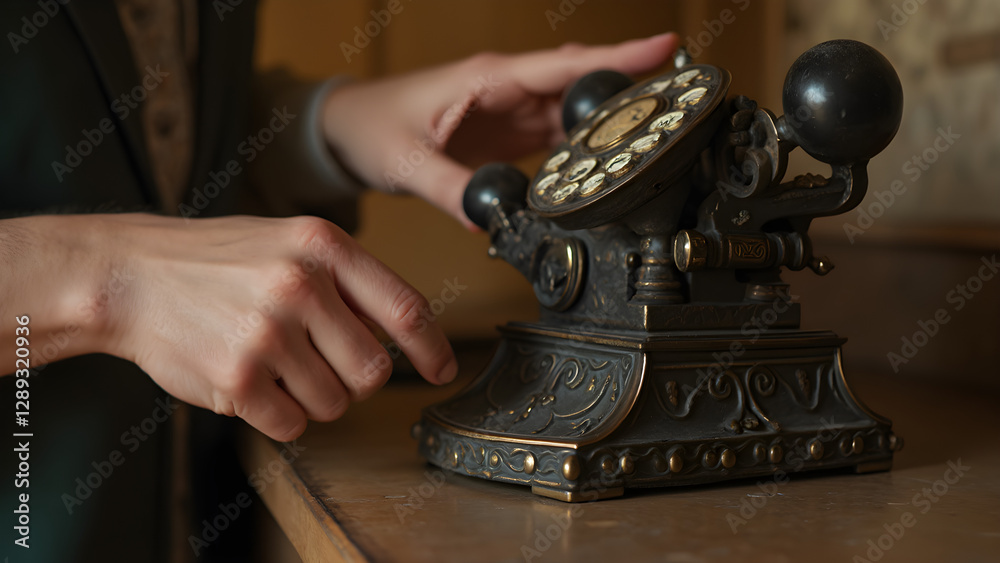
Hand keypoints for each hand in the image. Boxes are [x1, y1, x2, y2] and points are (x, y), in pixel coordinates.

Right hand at [94, 214, 455, 440]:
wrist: (131, 275)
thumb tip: (400, 331)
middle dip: (355, 380)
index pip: (405, 307)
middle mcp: (300, 286)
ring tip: (274, 365)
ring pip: (333, 404)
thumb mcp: (290, 242)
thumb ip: (347, 281)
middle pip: (374, 371)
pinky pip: (291, 425)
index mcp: (322, 247)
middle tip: (321, 365)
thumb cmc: (216, 261)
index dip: (432, 348)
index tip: (443, 369)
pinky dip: (277, 416)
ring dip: (311, 398)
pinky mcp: (236, 377)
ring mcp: (267, 332)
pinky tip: (252, 383)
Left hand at [322, 33, 678, 227]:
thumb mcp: (407, 160)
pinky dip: (584, 149)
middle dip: (631, 92)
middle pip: (583, 86)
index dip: (617, 58)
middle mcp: (508, 90)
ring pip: (575, 113)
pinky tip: (605, 165)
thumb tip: (490, 215)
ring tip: (658, 138)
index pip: (565, 65)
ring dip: (612, 124)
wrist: (351, 130)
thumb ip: (449, 188)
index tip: (667, 49)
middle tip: (681, 106)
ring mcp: (511, 111)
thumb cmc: (373, 127)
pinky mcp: (508, 135)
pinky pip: (558, 137)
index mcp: (490, 79)